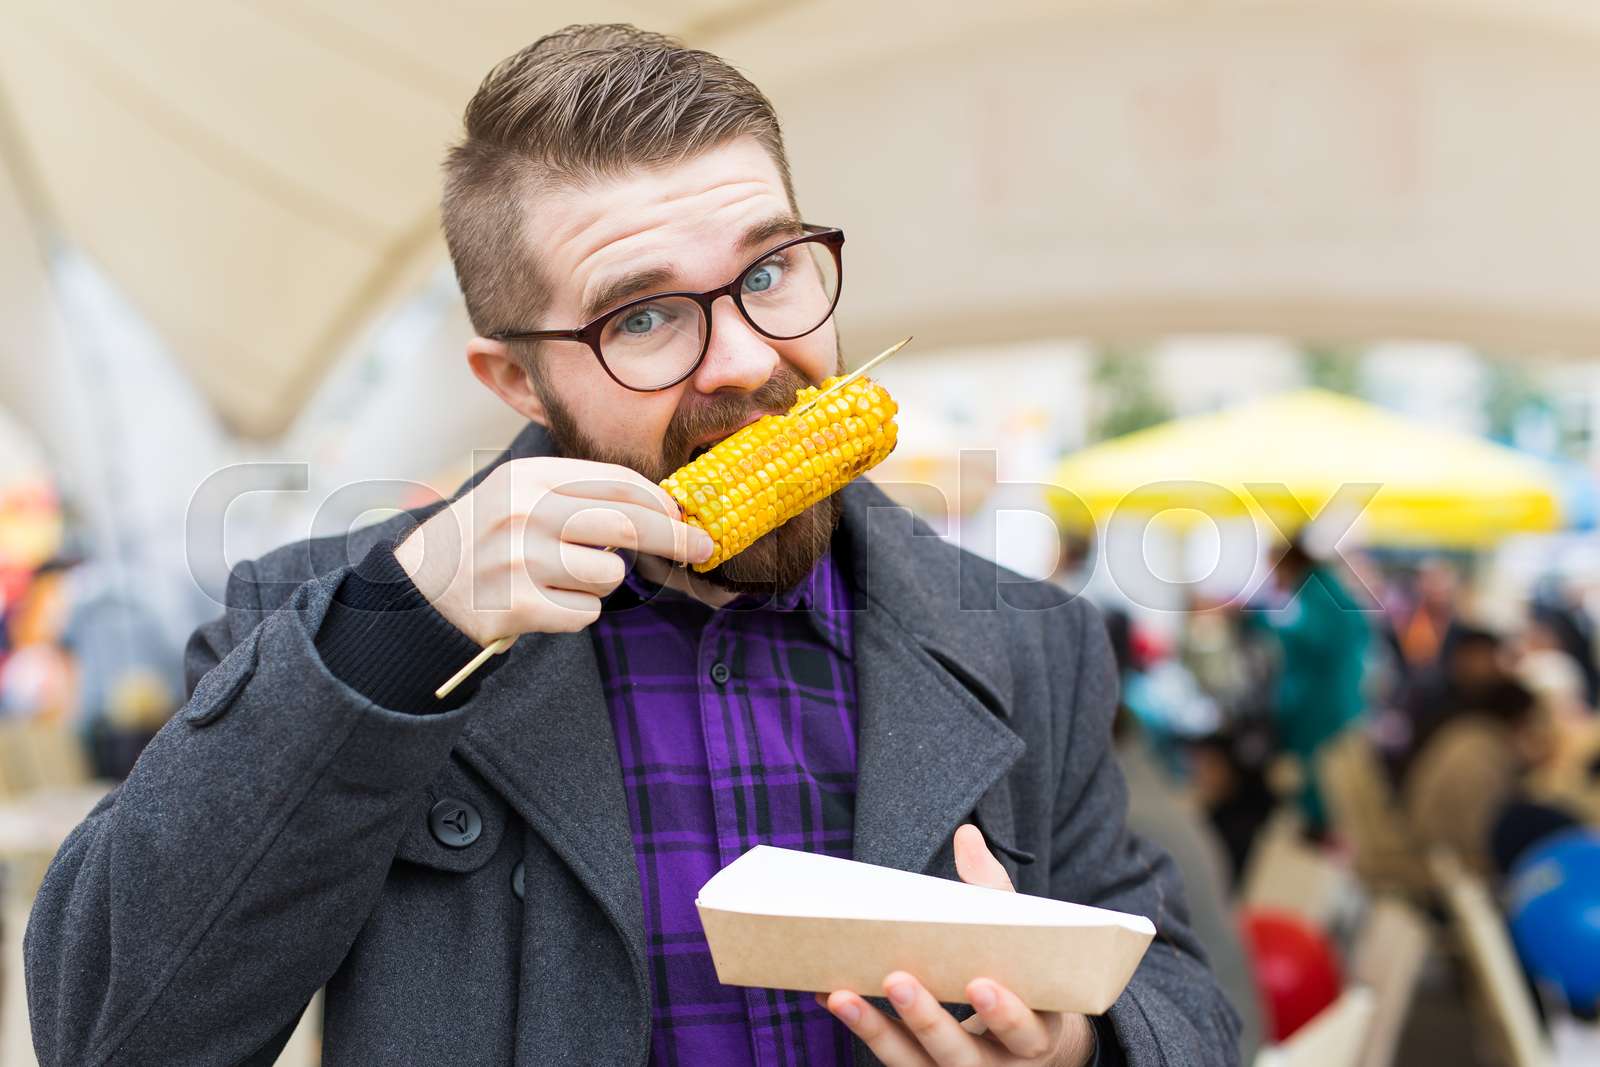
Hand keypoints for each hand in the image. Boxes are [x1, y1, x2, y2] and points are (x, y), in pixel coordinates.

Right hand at [394, 456, 713, 644]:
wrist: (419, 586)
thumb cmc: (486, 538)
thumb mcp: (520, 494)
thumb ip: (580, 495)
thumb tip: (663, 509)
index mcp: (530, 477)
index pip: (617, 483)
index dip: (662, 502)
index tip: (688, 517)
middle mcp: (525, 512)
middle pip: (628, 526)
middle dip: (675, 539)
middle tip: (702, 549)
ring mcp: (520, 559)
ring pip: (609, 575)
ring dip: (602, 583)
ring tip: (562, 579)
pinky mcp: (518, 605)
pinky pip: (585, 613)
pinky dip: (576, 613)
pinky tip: (545, 604)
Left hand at [815, 824, 1097, 1065]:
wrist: (1030, 1045)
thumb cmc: (1024, 980)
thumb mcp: (1022, 943)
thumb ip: (995, 893)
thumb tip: (966, 834)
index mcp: (1037, 1035)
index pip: (1026, 1032)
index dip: (1005, 1013)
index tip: (980, 984)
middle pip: (961, 1055)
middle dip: (927, 1019)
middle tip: (897, 980)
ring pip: (917, 1065)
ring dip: (876, 1030)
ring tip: (841, 994)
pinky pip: (892, 1059)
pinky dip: (863, 1028)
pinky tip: (832, 997)